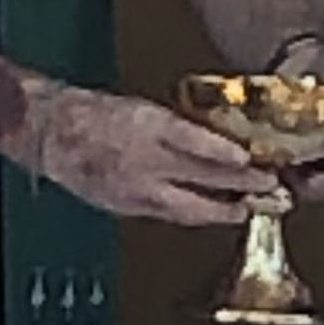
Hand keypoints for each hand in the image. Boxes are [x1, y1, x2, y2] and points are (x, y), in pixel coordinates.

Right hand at [33, 87, 280, 226]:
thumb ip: (179, 128)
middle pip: (203, 178)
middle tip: (269, 188)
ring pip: (190, 206)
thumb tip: (219, 141)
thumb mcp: (142, 109)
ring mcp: (137, 188)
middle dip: (240, 186)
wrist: (53, 133)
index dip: (227, 155)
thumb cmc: (95, 114)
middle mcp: (145, 159)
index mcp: (148, 126)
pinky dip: (195, 214)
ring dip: (223, 209)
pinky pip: (170, 214)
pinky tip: (213, 215)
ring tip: (247, 209)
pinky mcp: (129, 206)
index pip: (196, 142)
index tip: (252, 160)